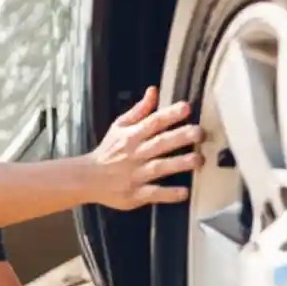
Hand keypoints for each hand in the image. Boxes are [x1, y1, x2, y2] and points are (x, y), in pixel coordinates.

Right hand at [87, 86, 204, 210]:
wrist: (87, 178)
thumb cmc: (107, 152)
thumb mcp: (119, 126)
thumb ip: (139, 110)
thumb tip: (154, 91)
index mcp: (131, 136)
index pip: (153, 122)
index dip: (170, 114)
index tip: (186, 107)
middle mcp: (134, 154)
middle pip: (159, 143)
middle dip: (180, 137)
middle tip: (199, 133)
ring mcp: (135, 175)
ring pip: (159, 167)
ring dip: (179, 164)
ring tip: (198, 160)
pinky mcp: (134, 194)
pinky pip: (153, 193)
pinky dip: (168, 194)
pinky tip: (184, 192)